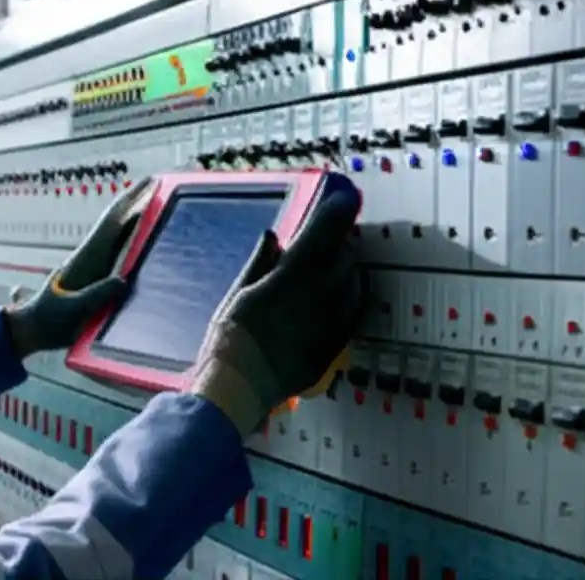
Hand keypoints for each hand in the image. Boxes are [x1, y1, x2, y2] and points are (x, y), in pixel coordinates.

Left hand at [3, 177, 153, 357]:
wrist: (33, 329)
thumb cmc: (49, 320)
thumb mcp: (72, 310)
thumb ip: (95, 295)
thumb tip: (123, 280)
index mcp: (86, 259)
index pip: (111, 223)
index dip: (129, 201)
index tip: (147, 183)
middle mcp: (91, 257)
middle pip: (117, 223)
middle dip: (135, 202)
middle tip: (157, 185)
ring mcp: (94, 267)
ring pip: (119, 236)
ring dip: (136, 219)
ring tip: (156, 206)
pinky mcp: (96, 278)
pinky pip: (119, 253)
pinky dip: (132, 240)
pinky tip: (144, 240)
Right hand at [186, 191, 361, 436]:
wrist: (240, 385)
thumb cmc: (231, 338)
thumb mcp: (238, 292)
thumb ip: (260, 262)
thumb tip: (273, 238)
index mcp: (292, 275)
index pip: (324, 231)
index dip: (336, 210)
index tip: (343, 198)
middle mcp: (319, 294)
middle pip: (343, 255)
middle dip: (335, 245)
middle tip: (320, 244)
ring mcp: (331, 320)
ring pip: (353, 282)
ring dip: (343, 271)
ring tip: (323, 273)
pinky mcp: (335, 343)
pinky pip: (352, 311)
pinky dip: (346, 299)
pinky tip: (330, 301)